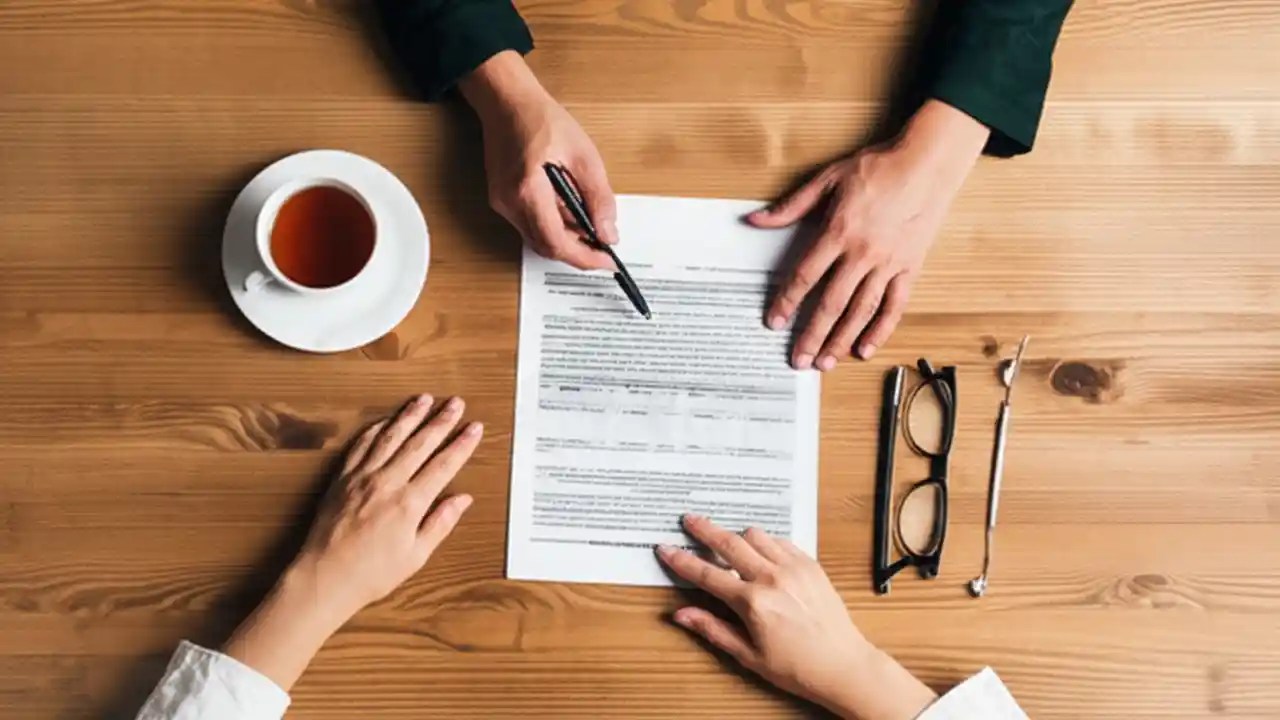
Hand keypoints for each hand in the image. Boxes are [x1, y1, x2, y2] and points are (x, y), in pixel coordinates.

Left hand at [293, 394, 482, 618]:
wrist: (325, 577)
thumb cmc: (371, 574)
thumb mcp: (415, 556)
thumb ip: (440, 523)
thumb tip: (462, 499)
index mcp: (409, 503)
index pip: (443, 465)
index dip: (461, 444)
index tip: (474, 427)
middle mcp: (387, 483)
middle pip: (420, 443)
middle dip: (441, 421)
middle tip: (455, 403)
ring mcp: (362, 477)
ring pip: (391, 437)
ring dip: (409, 416)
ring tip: (424, 399)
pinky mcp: (342, 479)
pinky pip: (361, 446)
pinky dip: (375, 430)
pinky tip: (385, 421)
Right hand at [461, 51, 616, 270]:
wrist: (507, 102)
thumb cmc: (542, 119)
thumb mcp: (584, 156)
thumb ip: (598, 198)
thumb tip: (608, 232)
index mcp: (527, 190)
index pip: (555, 242)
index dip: (583, 258)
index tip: (605, 261)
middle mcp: (508, 203)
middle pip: (546, 246)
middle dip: (577, 250)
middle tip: (603, 244)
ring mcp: (501, 204)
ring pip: (537, 238)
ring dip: (566, 237)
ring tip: (588, 218)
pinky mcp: (502, 201)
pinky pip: (530, 225)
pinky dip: (553, 224)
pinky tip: (568, 207)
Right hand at [657, 515, 935, 719]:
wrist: (842, 665)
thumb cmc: (797, 666)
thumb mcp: (748, 655)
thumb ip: (713, 629)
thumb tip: (682, 615)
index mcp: (753, 603)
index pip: (707, 574)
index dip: (682, 560)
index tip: (666, 549)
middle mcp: (772, 578)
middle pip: (728, 543)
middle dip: (704, 529)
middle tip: (690, 520)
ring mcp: (793, 568)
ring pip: (756, 535)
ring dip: (738, 536)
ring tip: (728, 542)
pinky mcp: (810, 565)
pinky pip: (782, 541)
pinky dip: (766, 542)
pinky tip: (760, 552)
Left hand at [748, 100, 989, 368]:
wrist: (927, 163)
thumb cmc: (877, 168)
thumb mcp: (828, 179)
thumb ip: (792, 206)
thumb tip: (756, 220)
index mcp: (839, 231)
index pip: (806, 276)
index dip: (787, 302)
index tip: (775, 322)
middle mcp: (863, 253)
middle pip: (832, 303)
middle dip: (812, 335)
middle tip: (798, 360)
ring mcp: (889, 263)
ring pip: (861, 311)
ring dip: (842, 340)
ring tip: (825, 363)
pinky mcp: (910, 268)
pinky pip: (895, 306)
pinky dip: (880, 330)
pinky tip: (865, 349)